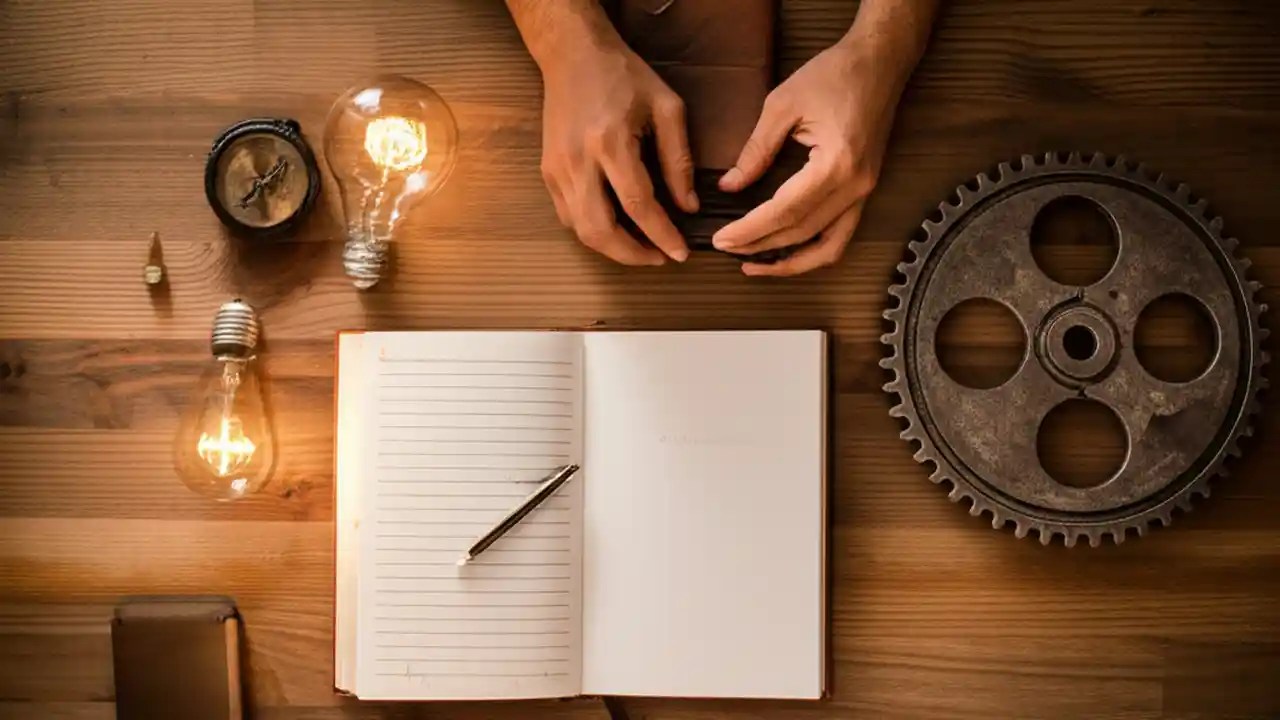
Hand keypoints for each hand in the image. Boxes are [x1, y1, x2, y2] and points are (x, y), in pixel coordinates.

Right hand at [538, 35, 697, 264]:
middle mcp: (578, 161)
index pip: (638, 205)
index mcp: (609, 142)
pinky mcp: (548, 172)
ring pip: (580, 229)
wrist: (572, 55)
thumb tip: (688, 205)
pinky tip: (616, 228)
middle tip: (659, 258)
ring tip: (641, 247)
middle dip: (632, 255)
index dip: (661, 235)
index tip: (680, 253)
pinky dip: (593, 230)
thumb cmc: (623, 76)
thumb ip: (679, 160)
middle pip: (600, 230)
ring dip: (612, 248)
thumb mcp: (666, 108)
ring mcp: (557, 169)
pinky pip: (568, 216)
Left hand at [712, 37, 913, 275]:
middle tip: (724, 246)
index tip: (722, 238)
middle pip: (801, 232)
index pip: (784, 211)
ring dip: (789, 262)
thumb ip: (755, 150)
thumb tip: (730, 186)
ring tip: (752, 263)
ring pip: (826, 247)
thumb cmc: (835, 74)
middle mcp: (855, 186)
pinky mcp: (864, 191)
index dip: (750, 230)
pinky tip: (786, 253)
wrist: (879, 62)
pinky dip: (813, 252)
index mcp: (836, 165)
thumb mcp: (782, 105)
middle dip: (759, 245)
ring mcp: (865, 192)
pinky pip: (841, 236)